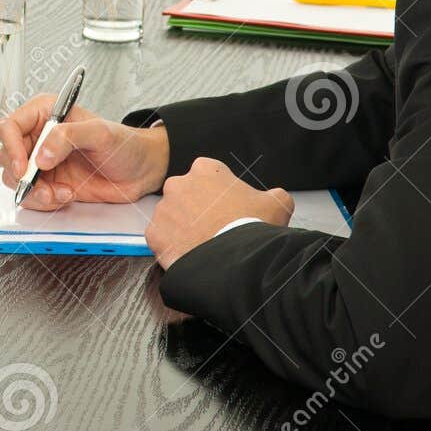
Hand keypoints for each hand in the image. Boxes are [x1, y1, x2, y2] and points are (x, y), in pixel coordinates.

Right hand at [0, 93, 168, 210]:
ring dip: (34, 192)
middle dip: (22, 176)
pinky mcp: (48, 183)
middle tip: (44, 188)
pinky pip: (31, 196)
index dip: (11, 147)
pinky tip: (66, 196)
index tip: (23, 167)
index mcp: (45, 114)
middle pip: (7, 156)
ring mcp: (42, 162)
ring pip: (15, 179)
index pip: (10, 127)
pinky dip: (44, 201)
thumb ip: (68, 137)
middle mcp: (38, 137)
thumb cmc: (124, 144)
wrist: (140, 171)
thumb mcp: (100, 133)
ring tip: (60, 194)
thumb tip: (41, 155)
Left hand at [144, 157, 293, 268]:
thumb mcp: (277, 203)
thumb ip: (274, 194)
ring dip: (183, 227)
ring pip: (172, 217)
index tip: (225, 208)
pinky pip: (161, 239)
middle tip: (213, 227)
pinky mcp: (154, 234)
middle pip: (186, 195)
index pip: (208, 176)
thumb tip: (276, 198)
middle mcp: (178, 184)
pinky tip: (189, 254)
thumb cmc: (253, 228)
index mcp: (205, 170)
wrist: (235, 261)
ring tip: (203, 243)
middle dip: (197, 209)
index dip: (218, 193)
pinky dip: (172, 246)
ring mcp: (163, 209)